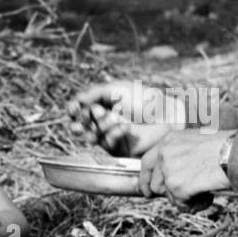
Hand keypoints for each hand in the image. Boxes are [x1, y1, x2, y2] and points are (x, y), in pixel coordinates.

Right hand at [66, 79, 182, 156]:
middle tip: (82, 122)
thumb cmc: (143, 98)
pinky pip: (106, 143)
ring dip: (100, 126)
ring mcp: (109, 134)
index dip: (73, 109)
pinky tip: (124, 127)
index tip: (74, 108)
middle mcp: (103, 119)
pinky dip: (113, 134)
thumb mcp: (117, 89)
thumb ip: (94, 92)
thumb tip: (77, 100)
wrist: (164, 116)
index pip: (79, 108)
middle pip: (80, 124)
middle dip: (79, 123)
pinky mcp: (118, 148)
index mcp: (101, 102)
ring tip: (114, 119)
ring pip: (91, 135)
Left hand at [140, 130, 232, 205]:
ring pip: (168, 196)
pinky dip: (195, 205)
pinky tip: (207, 197)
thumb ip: (180, 156)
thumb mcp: (196, 143)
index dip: (145, 179)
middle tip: (184, 197)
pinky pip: (180, 205)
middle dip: (168, 193)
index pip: (146, 161)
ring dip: (184, 200)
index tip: (147, 190)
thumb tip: (173, 177)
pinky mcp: (176, 186)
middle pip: (155, 183)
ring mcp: (169, 170)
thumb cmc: (224, 149)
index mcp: (169, 140)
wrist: (235, 154)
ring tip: (202, 193)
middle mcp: (164, 153)